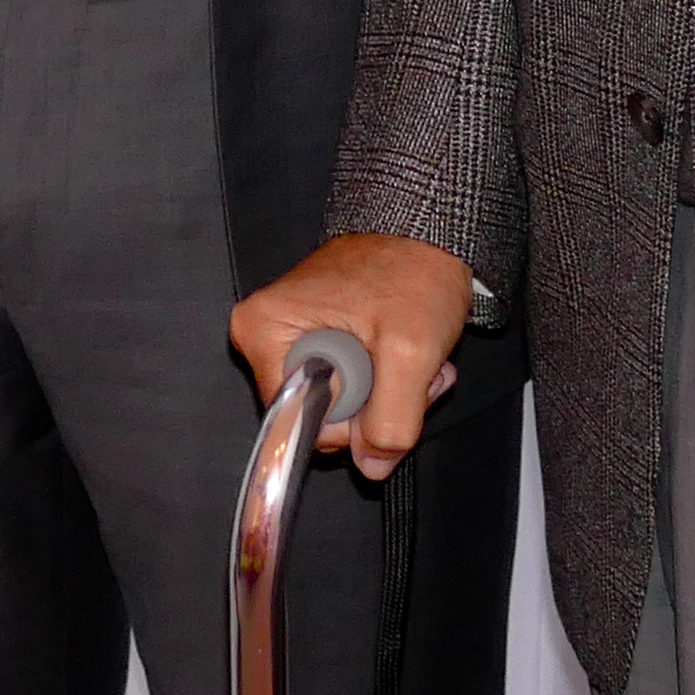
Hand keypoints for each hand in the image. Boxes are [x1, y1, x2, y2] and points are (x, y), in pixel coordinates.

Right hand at [230, 233, 471, 481]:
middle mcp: (266, 334)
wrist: (431, 232)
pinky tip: (406, 355)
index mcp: (263, 331)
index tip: (384, 387)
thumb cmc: (412, 269)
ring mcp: (294, 337)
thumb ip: (391, 416)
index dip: (349, 421)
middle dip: (375, 406)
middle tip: (409, 372)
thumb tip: (371, 463)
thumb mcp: (409, 349)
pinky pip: (349, 385)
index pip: (297, 419)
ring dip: (387, 394)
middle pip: (319, 414)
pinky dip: (385, 379)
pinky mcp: (319, 339)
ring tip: (415, 359)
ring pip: (341, 404)